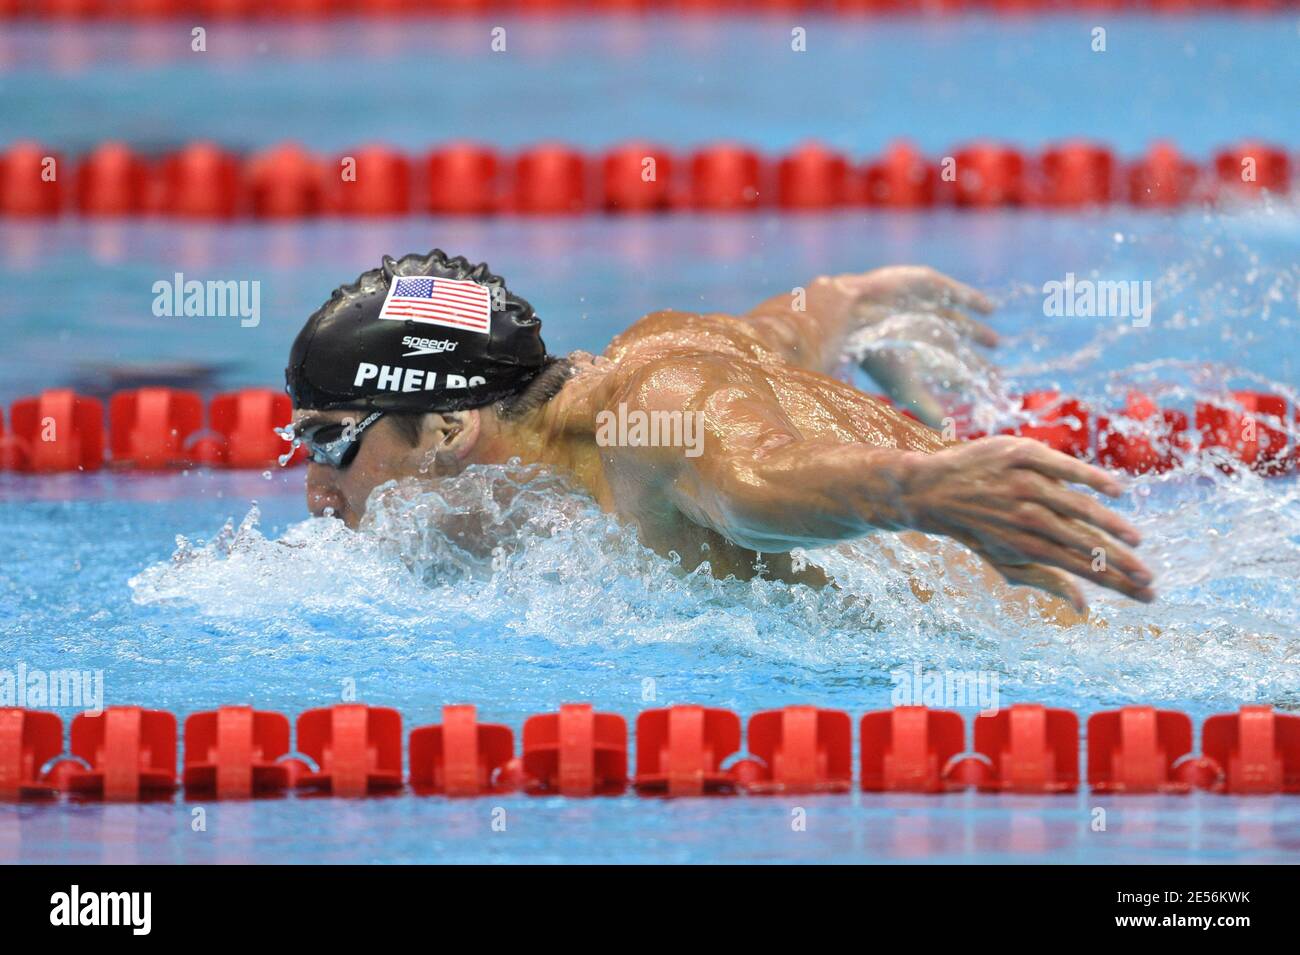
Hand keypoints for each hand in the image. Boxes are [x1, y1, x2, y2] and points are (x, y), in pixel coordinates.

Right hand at [814, 266, 997, 426]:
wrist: (857, 312)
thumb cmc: (879, 353)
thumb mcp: (907, 386)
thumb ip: (928, 408)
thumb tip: (947, 434)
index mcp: (923, 359)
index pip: (955, 374)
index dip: (975, 383)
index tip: (996, 392)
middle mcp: (926, 335)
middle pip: (959, 353)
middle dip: (978, 364)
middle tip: (999, 376)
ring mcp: (928, 310)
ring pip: (958, 324)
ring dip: (977, 333)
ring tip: (996, 342)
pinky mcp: (929, 286)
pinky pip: (955, 294)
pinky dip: (972, 299)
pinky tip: (989, 308)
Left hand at [892, 436, 1154, 611]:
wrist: (932, 490)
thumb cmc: (976, 530)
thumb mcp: (1004, 562)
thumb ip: (1045, 582)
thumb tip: (1084, 608)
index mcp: (1026, 546)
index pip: (1082, 569)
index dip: (1116, 583)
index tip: (1146, 593)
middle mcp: (1027, 517)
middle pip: (1086, 545)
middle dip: (1123, 565)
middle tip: (1151, 578)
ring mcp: (1025, 484)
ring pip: (1080, 508)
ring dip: (1114, 528)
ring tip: (1137, 542)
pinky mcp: (1022, 454)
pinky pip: (1066, 466)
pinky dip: (1094, 478)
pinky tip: (1118, 492)